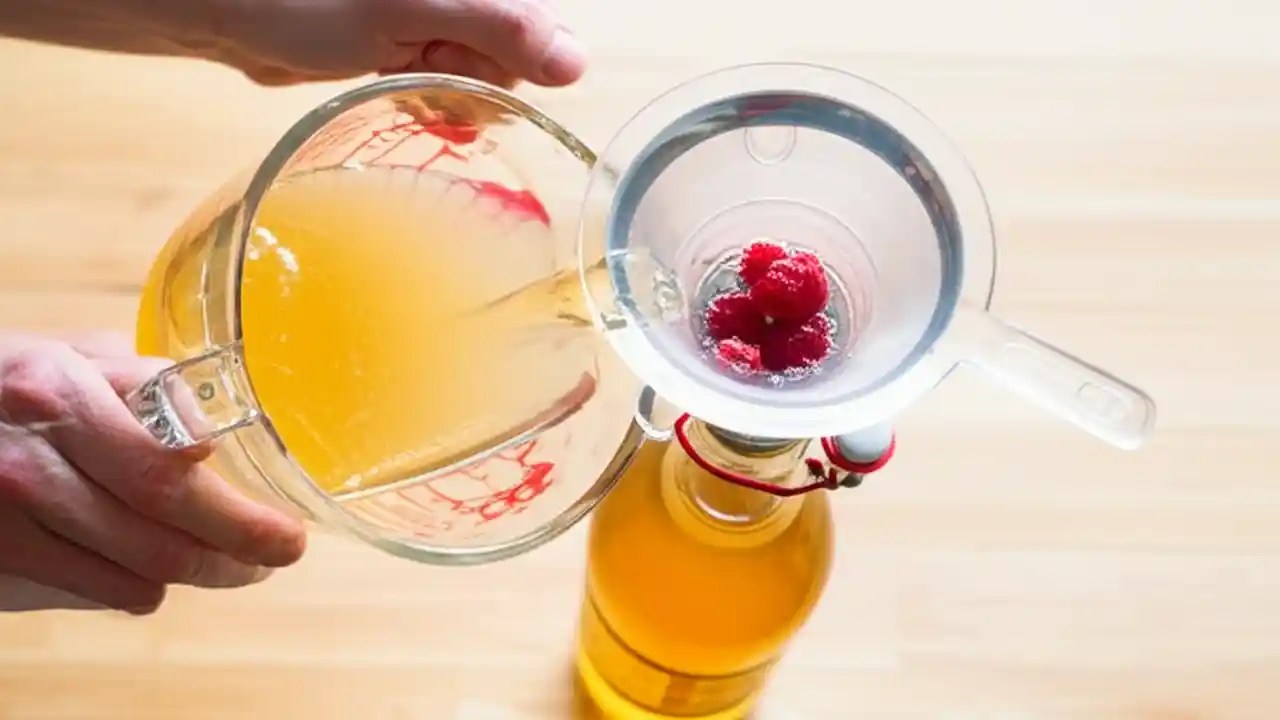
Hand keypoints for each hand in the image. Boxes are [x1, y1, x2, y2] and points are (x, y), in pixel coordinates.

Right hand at [0, 332, 306, 613]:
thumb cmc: (6, 382)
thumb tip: (214, 433)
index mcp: (56, 397)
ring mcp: (7, 525)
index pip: (168, 477)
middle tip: (277, 554)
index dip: (238, 518)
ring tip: (233, 562)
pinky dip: (143, 586)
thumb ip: (146, 386)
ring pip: (138, 580)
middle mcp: (28, 468)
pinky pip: (97, 594)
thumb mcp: (70, 355)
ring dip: (200, 577)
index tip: (287, 531)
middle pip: (163, 543)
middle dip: (238, 559)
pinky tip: (157, 562)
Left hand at [204, 0, 586, 87]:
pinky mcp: (418, 34)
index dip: (503, 53)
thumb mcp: (409, 10)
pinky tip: (399, 85)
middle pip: (516, 47)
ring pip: (484, 68)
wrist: (230, 12)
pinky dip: (432, 90)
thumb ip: (497, 27)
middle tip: (413, 63)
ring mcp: (444, 14)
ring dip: (449, 86)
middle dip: (471, 70)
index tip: (445, 58)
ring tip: (395, 73)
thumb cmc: (305, 0)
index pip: (537, 24)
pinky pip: (454, 73)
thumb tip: (576, 63)